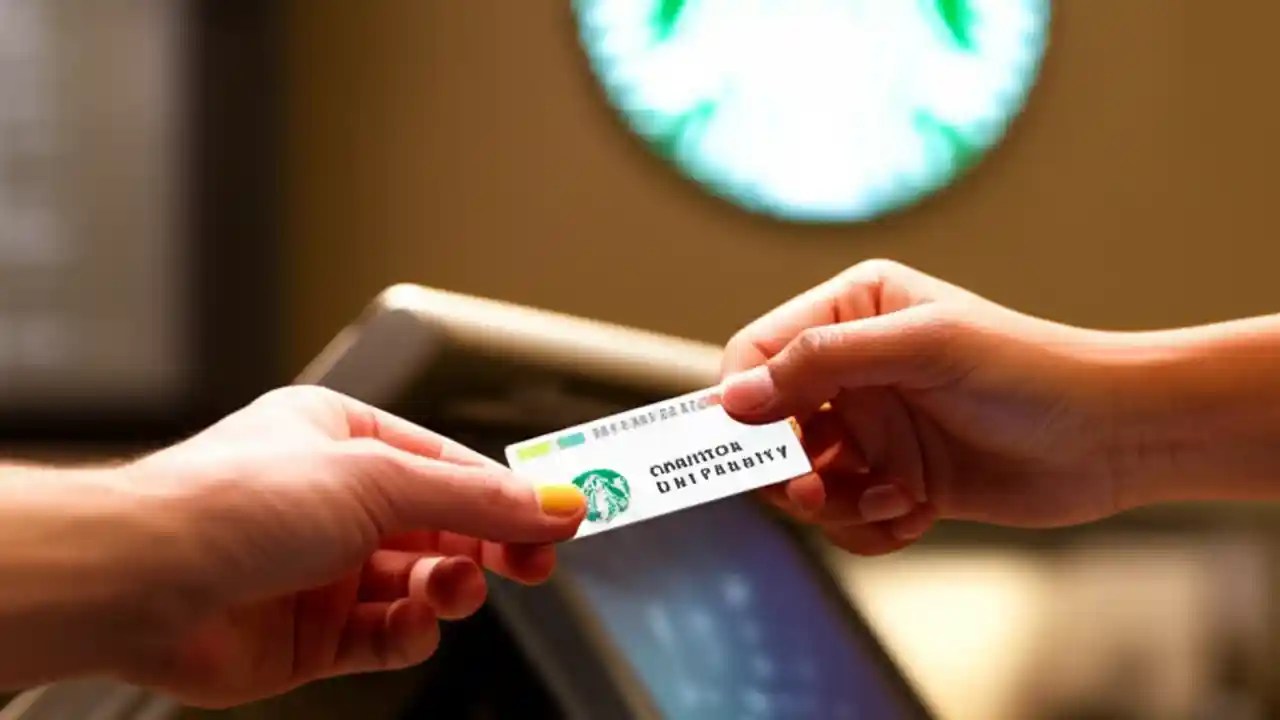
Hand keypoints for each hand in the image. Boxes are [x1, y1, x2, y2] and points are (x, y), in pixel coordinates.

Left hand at [112, 387, 584, 706]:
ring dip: (449, 588)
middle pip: (443, 526)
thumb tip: (555, 501)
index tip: (562, 515)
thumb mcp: (377, 481)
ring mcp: (323, 570)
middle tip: (534, 563)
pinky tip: (411, 622)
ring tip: (451, 589)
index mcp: (343, 441)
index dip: (507, 493)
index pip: (449, 466)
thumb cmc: (228, 503)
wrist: (140, 582)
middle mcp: (335, 503)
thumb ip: (475, 500)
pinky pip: (388, 634)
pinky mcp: (312, 635)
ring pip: (421, 583)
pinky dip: (411, 631)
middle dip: (488, 545)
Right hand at [720, 260, 1127, 555]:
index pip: (757, 353)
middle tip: (812, 492)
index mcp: (850, 312)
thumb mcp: (922, 347)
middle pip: (767, 427)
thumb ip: (823, 362)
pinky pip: (845, 516)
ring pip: (803, 481)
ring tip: (888, 499)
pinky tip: (915, 513)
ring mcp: (873, 427)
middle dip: (786, 467)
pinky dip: (869, 526)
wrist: (1112, 436)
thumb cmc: (1027, 370)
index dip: (739, 401)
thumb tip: (734, 397)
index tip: (745, 445)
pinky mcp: (895, 479)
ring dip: (835, 503)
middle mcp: (853, 369)